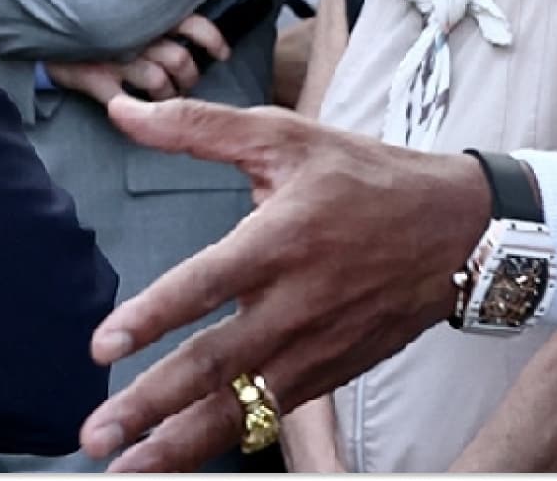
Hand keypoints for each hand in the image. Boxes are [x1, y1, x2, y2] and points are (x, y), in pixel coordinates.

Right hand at [47, 14, 231, 105]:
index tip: (221, 53)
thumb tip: (186, 25)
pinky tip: (138, 110)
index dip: (211, 40)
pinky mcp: (95, 78)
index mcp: (147, 11)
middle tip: (185, 82)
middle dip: (188, 76)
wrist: (40, 21)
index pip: (192, 23)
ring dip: (167, 95)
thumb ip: (153, 8)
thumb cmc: (89, 12)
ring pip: (160, 81)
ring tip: (165, 97)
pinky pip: (126, 103)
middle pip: (180, 59)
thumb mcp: (124, 2)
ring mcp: (115, 56)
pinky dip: (136, 111)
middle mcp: (135, 33)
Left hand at [78, 97, 490, 470]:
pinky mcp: (330, 373)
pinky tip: (182, 456)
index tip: (101, 347)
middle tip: (96, 436)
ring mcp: (316, 347)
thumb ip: (198, 127)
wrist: (460, 230)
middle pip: (216, 365)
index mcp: (281, 240)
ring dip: (180, 445)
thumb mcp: (286, 135)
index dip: (153, 316)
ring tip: (127, 469)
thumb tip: (124, 112)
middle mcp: (296, 303)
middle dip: (151, 406)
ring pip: (241, 408)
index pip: (207, 285)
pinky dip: (226, 441)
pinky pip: (270, 415)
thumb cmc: (366, 177)